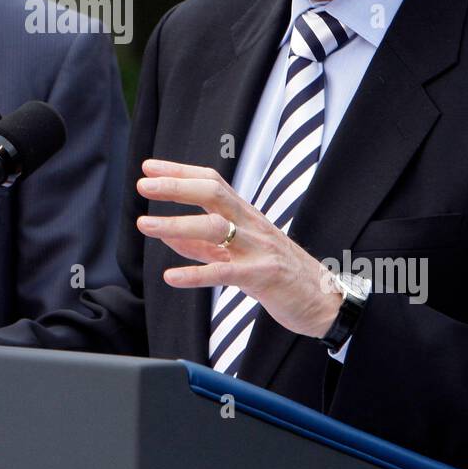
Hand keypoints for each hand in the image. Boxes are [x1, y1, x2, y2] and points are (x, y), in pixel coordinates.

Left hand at [135, 159, 342, 339]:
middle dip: (176, 187)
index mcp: (245, 214)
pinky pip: (224, 272)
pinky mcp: (263, 277)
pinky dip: (195, 274)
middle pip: (212, 193)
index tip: (148, 168)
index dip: (180, 172)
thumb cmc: (277, 273)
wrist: (325, 300)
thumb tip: (166, 233)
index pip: (211, 182)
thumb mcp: (236, 252)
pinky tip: (170, 277)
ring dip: (176, 225)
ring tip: (145, 225)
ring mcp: (258, 248)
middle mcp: (251, 224)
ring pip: (215, 228)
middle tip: (142, 186)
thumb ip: (201, 244)